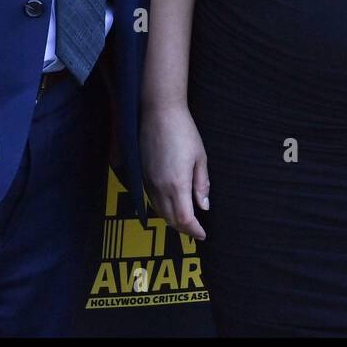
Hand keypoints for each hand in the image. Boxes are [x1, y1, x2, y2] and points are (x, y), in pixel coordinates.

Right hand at [141, 102, 208, 240]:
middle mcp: (159, 186)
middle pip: (170, 219)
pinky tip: (170, 205)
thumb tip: (204, 206)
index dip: (193, 230)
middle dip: (183, 228)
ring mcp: (148, 180)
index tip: (202, 234)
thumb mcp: (200, 157)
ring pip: (159, 211)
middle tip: (195, 231)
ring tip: (184, 220)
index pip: (184, 219)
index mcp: (177, 184)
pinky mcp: (142, 174)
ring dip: (171, 220)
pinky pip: (151, 200)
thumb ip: (201, 184)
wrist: (159, 111)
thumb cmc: (183, 131)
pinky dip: (161, 208)